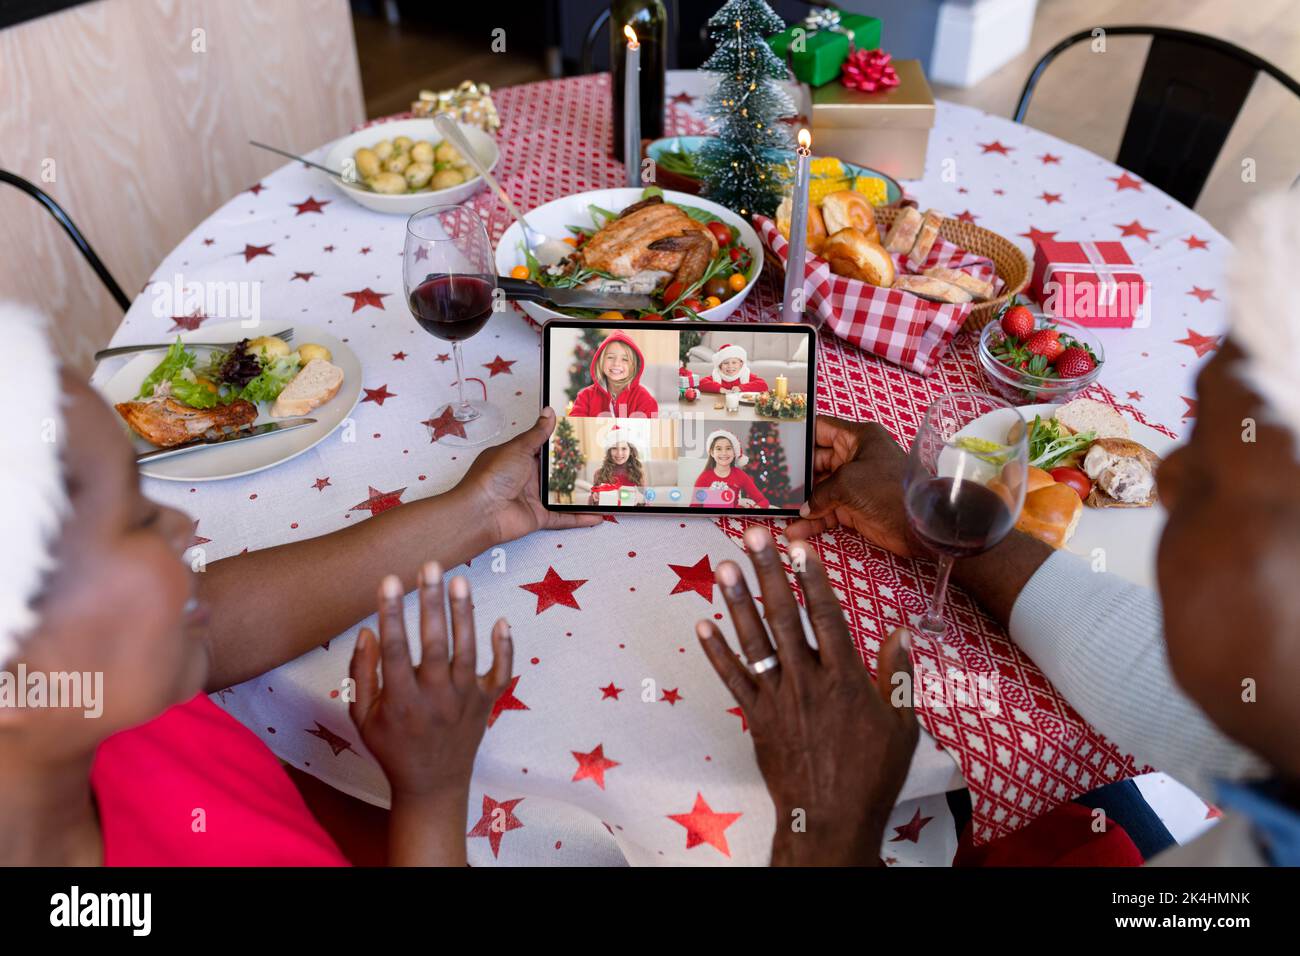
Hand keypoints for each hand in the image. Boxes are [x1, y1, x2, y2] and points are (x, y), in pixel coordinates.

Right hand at [349, 566, 511, 863]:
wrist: (432, 785)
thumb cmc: (392, 747)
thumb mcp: (362, 717)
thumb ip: (361, 674)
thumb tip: (367, 631)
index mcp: (401, 701)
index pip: (395, 650)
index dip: (391, 614)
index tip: (389, 581)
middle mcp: (436, 698)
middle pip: (435, 645)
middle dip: (431, 604)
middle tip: (430, 567)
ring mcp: (465, 700)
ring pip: (468, 651)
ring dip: (464, 614)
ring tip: (459, 579)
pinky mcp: (487, 703)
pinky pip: (501, 673)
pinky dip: (505, 648)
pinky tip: (501, 620)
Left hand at [454, 407, 601, 544]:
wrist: (480, 512)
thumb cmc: (493, 476)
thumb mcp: (517, 448)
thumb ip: (537, 434)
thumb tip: (548, 412)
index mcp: (520, 457)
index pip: (544, 448)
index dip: (562, 442)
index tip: (584, 435)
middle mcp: (528, 477)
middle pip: (557, 471)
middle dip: (577, 467)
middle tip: (602, 458)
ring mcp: (535, 498)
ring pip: (564, 494)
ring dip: (582, 492)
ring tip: (606, 486)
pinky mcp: (540, 517)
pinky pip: (564, 517)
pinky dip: (580, 518)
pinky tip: (599, 515)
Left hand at [696, 527, 917, 865]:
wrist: (833, 820)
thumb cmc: (873, 774)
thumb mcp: (902, 724)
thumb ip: (897, 674)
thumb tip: (901, 632)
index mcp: (847, 678)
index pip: (826, 615)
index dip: (812, 577)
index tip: (800, 546)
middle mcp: (808, 680)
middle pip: (785, 616)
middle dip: (769, 572)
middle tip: (754, 536)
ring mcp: (778, 698)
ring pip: (755, 641)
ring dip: (737, 602)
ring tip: (725, 566)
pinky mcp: (757, 718)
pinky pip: (733, 680)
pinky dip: (717, 653)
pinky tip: (703, 625)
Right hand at [785, 416, 917, 556]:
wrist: (921, 525)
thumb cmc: (890, 491)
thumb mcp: (848, 483)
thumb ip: (820, 492)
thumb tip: (804, 507)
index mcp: (858, 438)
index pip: (820, 429)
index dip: (798, 435)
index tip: (775, 442)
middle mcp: (854, 457)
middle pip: (815, 462)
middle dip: (793, 475)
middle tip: (770, 483)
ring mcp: (853, 483)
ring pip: (818, 490)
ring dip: (800, 502)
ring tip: (777, 510)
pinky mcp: (854, 507)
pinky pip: (826, 511)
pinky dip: (812, 521)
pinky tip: (795, 530)